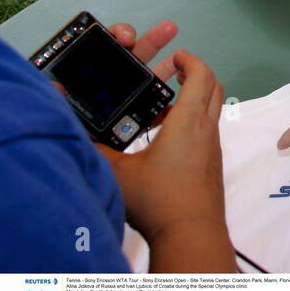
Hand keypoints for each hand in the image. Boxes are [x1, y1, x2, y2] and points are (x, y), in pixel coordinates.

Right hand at [95, 21, 227, 243]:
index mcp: (188, 121)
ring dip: (191, 103)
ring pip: (210, 112)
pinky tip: (164, 143)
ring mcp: (213, 149)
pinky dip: (191, 125)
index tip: (176, 56)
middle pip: (213, 88)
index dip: (191, 60)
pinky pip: (206, 134)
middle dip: (195, 75)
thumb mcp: (118, 172)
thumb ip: (97, 150)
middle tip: (172, 75)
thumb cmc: (158, 199)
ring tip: (159, 113)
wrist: (191, 234)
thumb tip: (76, 134)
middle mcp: (206, 130)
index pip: (202, 76)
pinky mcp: (212, 167)